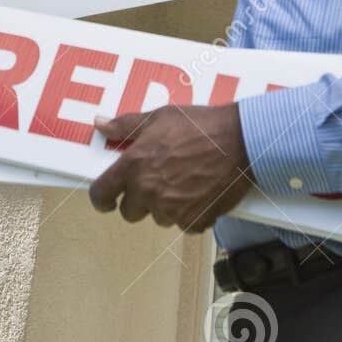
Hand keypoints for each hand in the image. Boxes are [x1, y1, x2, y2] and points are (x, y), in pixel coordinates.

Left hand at [89, 103, 252, 231]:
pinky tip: (200, 193)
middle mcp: (149, 191)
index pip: (102, 193)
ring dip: (166, 207)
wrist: (240, 141)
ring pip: (158, 218)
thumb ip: (126, 126)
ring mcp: (172, 209)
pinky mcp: (194, 220)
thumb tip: (100, 125)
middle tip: (157, 183)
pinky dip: (191, 213)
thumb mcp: (159, 117)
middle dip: (139, 201)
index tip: (106, 200)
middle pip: (129, 212)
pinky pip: (185, 224)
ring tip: (184, 182)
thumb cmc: (200, 126)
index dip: (101, 199)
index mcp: (134, 166)